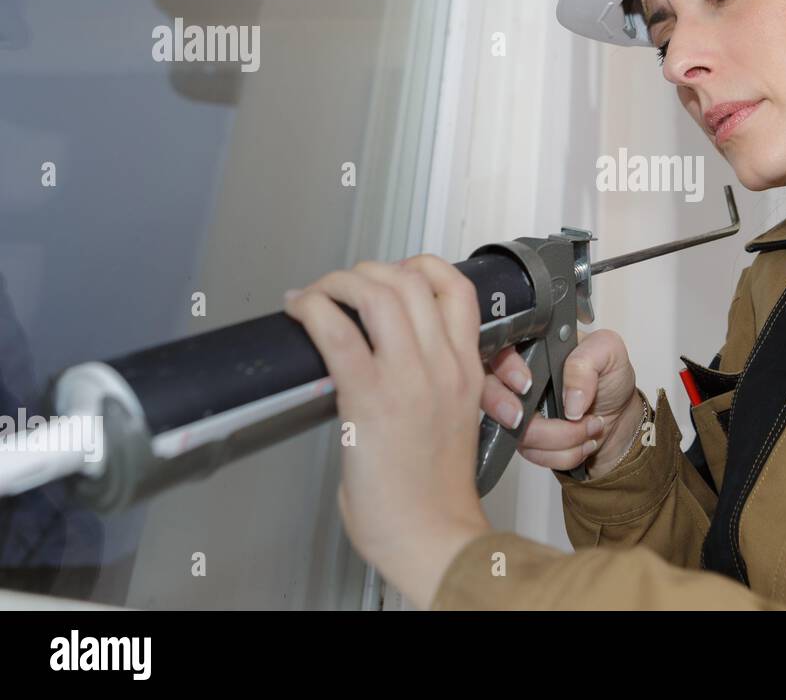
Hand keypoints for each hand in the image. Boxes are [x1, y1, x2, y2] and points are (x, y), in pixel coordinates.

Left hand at [282, 255, 490, 607]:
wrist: (432, 536)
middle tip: (344, 286)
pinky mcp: (370, 398)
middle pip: (413, 279)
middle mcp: (442, 366)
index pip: (458, 289)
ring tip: (319, 294)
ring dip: (340, 281)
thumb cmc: (433, 495)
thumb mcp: (452, 421)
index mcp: (465, 372)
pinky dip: (313, 310)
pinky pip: (337, 332)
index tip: (394, 274)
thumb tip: (384, 364)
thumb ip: (430, 386)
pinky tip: (300, 311)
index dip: (422, 267)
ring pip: (379, 293)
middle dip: (370, 270)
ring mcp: (409, 378)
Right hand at [486, 329, 641, 478]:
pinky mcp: (526, 440)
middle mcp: (518, 379)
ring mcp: (519, 411)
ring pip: (515, 431)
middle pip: (487, 392)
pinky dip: (564, 453)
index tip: (526, 384)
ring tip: (590, 426)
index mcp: (533, 347)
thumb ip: (586, 363)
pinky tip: (582, 442)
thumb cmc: (611, 379)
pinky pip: (533, 454)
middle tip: (530, 417)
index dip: (504, 369)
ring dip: (559, 437)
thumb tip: (569, 400)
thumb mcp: (609, 352)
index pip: (499, 350)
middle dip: (507, 408)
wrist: (621, 419)